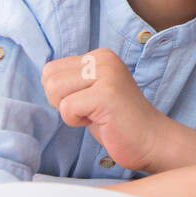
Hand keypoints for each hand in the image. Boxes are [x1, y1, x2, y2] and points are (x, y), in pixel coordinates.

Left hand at [42, 48, 163, 172]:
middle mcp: (103, 58)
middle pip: (49, 77)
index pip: (51, 69)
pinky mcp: (106, 94)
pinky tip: (99, 121)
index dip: (62, 94)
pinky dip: (76, 122)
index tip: (87, 103)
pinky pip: (67, 108)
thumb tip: (44, 76)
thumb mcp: (92, 91)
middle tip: (89, 110)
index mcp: (100, 56)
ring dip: (69, 111)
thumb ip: (72, 80)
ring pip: (54, 89)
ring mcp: (107, 74)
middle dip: (61, 101)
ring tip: (94, 114)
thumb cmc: (117, 121)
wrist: (151, 140)